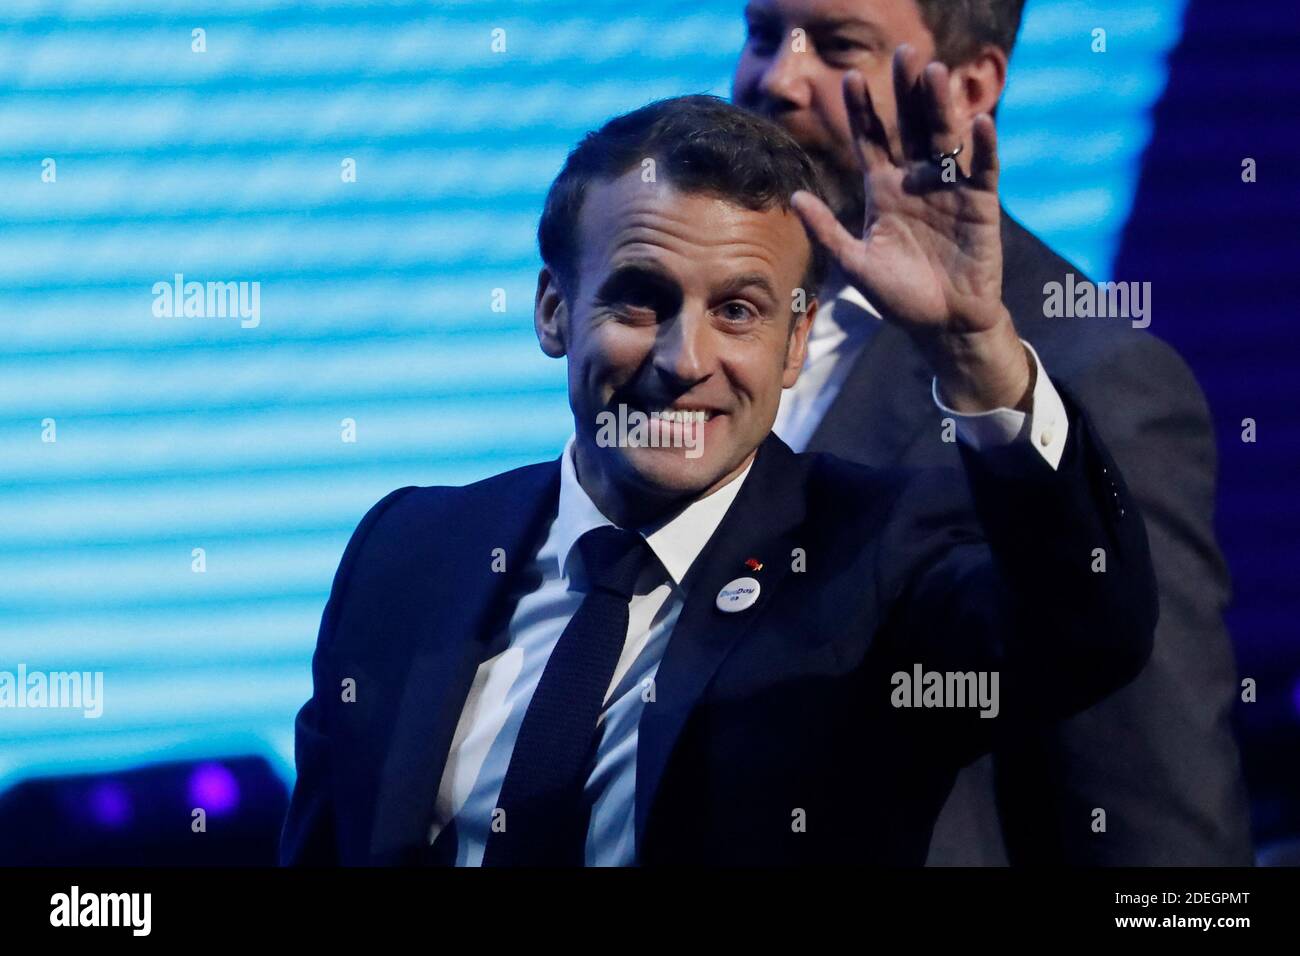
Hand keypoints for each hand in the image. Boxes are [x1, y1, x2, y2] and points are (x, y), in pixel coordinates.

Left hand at [791, 45, 1029, 411]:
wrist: (942, 324)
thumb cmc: (898, 296)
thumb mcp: (856, 264)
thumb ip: (827, 231)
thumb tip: (794, 197)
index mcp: (884, 190)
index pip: (871, 141)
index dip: (861, 111)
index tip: (849, 77)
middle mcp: (917, 180)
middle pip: (910, 127)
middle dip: (905, 91)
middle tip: (903, 51)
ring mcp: (950, 188)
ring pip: (945, 138)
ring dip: (941, 106)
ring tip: (934, 73)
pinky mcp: (981, 204)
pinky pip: (983, 169)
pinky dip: (983, 147)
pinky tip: (980, 123)